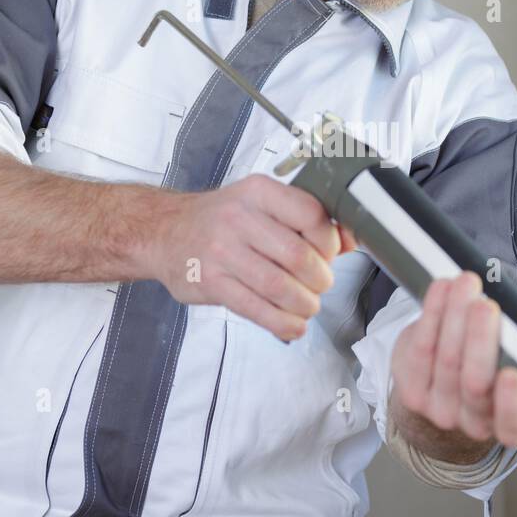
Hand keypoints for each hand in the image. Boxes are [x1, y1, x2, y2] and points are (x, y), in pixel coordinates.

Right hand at [150, 174, 351, 340]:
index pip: (310, 214)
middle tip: (320, 286)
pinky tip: (292, 325)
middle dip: (320, 280)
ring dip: (304, 305)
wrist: (164, 232)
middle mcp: (238, 217)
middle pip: (297, 256)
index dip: (329, 242)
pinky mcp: (210, 282)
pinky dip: (282, 323)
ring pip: (279, 287)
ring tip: (307, 307)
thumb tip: (352, 240)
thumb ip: (306, 221)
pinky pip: (256, 309)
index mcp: (258, 191)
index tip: (330, 256)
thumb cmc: (222, 219)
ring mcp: (220, 251)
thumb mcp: (262, 205)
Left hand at [390, 271, 516, 448]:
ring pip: (446, 360)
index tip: (512, 375)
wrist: (444, 383)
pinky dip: (433, 313)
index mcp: (511, 423)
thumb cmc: (490, 367)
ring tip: (465, 284)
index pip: (513, 425)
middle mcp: (475, 423)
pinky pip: (420, 349)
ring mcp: (441, 410)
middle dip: (480, 340)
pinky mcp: (412, 392)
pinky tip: (442, 290)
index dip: (513, 404)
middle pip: (475, 383)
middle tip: (486, 308)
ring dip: (455, 315)